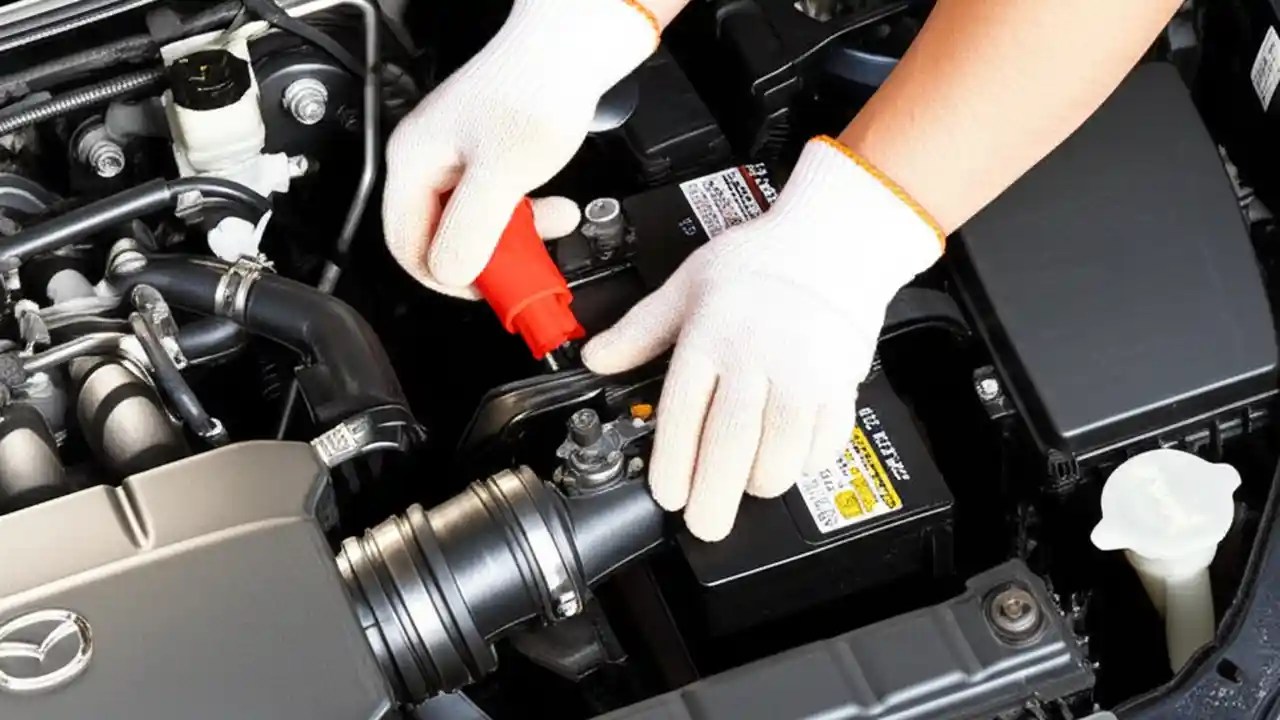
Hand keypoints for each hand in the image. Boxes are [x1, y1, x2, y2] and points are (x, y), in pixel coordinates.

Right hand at [381, 0, 656, 297]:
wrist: (574, 43)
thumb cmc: (536, 85)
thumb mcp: (504, 172)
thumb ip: (472, 229)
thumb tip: (450, 274)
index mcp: (414, 161)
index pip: (406, 247)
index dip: (445, 278)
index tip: (485, 290)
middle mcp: (429, 160)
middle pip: (442, 238)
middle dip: (488, 256)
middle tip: (523, 262)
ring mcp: (460, 158)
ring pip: (476, 225)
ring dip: (516, 236)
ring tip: (550, 224)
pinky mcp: (491, 156)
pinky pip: (499, 205)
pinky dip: (528, 215)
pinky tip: (554, 207)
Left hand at [583, 137, 944, 540]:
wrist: (833, 240)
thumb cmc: (761, 261)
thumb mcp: (687, 286)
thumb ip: (640, 330)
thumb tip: (596, 357)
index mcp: (710, 337)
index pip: (684, 415)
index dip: (673, 464)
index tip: (668, 494)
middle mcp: (757, 358)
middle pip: (730, 445)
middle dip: (714, 496)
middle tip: (705, 523)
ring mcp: (803, 374)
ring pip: (780, 454)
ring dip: (761, 480)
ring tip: (747, 482)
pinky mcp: (841, 384)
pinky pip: (823, 444)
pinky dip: (806, 462)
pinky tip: (790, 456)